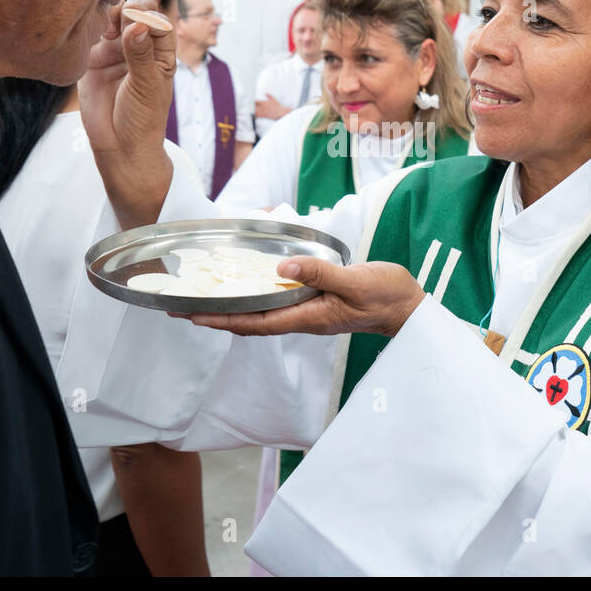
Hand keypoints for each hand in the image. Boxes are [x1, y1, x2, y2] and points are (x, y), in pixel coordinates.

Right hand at [78, 0, 175, 228]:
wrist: (120, 148)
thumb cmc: (144, 119)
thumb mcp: (146, 86)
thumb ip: (141, 54)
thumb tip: (137, 24)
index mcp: (160, 50)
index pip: (156, 18)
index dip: (147, 13)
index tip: (138, 21)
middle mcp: (137, 45)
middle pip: (132, 11)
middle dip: (126, 9)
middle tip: (119, 22)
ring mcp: (113, 50)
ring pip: (108, 18)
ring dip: (105, 16)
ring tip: (104, 33)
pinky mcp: (90, 58)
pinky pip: (87, 35)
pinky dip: (87, 29)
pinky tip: (88, 38)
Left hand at [174, 257, 425, 338]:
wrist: (408, 306)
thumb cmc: (385, 296)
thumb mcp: (354, 281)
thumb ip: (319, 273)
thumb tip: (281, 268)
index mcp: (308, 316)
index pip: (254, 322)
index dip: (221, 320)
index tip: (191, 316)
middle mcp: (303, 317)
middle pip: (250, 321)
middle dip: (216, 316)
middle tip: (182, 308)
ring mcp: (309, 311)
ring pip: (261, 313)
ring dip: (232, 309)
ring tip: (205, 299)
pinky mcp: (317, 301)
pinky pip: (277, 303)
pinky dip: (255, 297)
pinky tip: (248, 287)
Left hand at [255, 94, 290, 120]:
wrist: (280, 112)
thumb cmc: (277, 106)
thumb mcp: (273, 99)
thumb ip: (269, 95)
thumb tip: (266, 93)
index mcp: (263, 102)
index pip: (256, 101)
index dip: (254, 101)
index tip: (253, 102)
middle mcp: (262, 107)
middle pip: (254, 106)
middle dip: (252, 106)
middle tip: (251, 106)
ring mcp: (262, 112)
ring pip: (254, 111)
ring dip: (253, 110)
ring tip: (252, 110)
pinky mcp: (263, 116)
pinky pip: (257, 116)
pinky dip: (255, 115)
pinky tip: (254, 115)